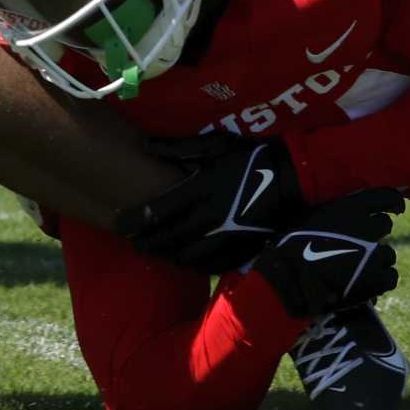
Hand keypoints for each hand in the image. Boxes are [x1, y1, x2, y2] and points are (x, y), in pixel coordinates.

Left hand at [115, 137, 305, 272]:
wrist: (291, 179)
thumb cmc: (249, 156)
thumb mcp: (215, 145)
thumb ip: (179, 148)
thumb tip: (146, 145)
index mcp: (201, 189)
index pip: (158, 210)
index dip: (135, 220)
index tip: (118, 222)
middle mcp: (210, 216)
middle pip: (167, 238)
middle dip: (145, 242)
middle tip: (132, 242)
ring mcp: (225, 237)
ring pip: (185, 255)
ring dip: (165, 254)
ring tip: (153, 250)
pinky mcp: (240, 250)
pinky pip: (209, 265)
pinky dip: (192, 264)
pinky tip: (184, 258)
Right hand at [251, 188, 403, 317]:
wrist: (289, 281)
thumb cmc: (292, 247)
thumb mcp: (313, 218)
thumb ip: (338, 215)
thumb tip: (354, 218)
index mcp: (350, 208)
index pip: (386, 197)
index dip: (394, 201)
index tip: (396, 208)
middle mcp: (367, 228)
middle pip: (384, 224)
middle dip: (375, 233)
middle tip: (361, 243)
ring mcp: (374, 255)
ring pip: (388, 253)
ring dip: (377, 258)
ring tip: (358, 268)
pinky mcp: (377, 281)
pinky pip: (390, 276)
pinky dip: (381, 279)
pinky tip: (366, 282)